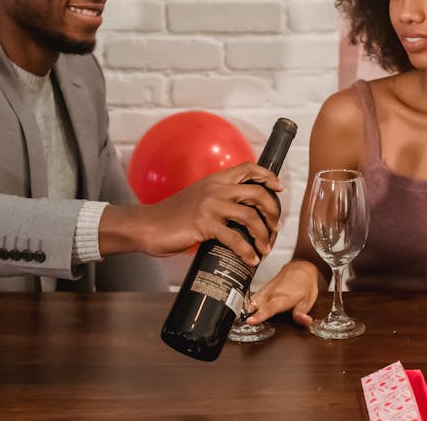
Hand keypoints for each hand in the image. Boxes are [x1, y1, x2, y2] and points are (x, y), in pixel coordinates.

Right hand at [113, 162, 283, 265]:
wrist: (147, 225)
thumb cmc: (173, 216)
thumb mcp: (199, 197)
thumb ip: (218, 198)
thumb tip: (242, 211)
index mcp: (216, 180)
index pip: (249, 168)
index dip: (268, 176)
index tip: (279, 188)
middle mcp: (216, 189)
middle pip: (258, 193)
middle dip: (273, 212)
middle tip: (275, 227)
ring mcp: (210, 206)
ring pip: (251, 216)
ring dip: (263, 234)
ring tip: (265, 247)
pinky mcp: (204, 225)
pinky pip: (235, 238)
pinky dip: (247, 251)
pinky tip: (251, 259)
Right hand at [243, 260, 321, 325]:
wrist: (301, 267)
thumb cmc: (305, 283)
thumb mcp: (308, 300)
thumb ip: (302, 313)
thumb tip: (305, 321)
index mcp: (284, 297)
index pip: (270, 308)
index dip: (259, 315)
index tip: (250, 320)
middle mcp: (272, 294)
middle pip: (256, 304)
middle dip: (247, 313)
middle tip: (241, 323)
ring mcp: (266, 290)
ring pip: (252, 300)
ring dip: (245, 308)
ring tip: (239, 318)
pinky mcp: (263, 289)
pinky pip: (252, 297)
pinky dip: (247, 303)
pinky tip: (243, 310)